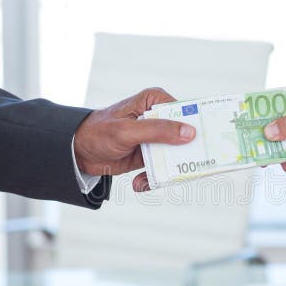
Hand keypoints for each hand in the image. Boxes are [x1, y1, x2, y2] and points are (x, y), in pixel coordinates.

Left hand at [74, 87, 195, 190]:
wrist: (78, 151)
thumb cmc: (99, 132)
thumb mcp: (128, 131)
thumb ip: (158, 130)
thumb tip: (189, 133)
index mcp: (155, 101)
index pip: (185, 112)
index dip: (197, 127)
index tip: (206, 144)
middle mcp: (159, 117)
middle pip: (184, 137)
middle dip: (183, 156)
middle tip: (188, 171)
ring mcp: (156, 137)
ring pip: (175, 156)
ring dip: (166, 172)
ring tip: (148, 180)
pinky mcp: (151, 154)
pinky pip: (162, 168)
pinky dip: (153, 179)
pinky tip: (138, 184)